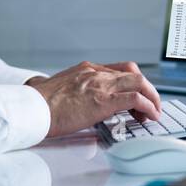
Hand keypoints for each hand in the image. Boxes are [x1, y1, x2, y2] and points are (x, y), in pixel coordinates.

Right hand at [27, 61, 161, 138]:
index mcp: (84, 70)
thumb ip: (49, 86)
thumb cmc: (35, 103)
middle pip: (133, 73)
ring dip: (152, 97)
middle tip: (149, 105)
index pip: (117, 70)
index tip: (135, 96)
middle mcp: (96, 73)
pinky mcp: (104, 101)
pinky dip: (148, 106)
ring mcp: (101, 85)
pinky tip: (150, 116)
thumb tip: (39, 88)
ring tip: (154, 113)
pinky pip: (135, 99)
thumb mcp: (46, 87)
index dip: (131, 82)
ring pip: (139, 82)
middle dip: (146, 89)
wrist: (32, 108)